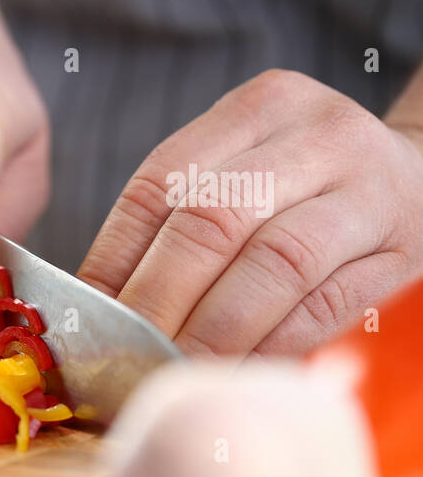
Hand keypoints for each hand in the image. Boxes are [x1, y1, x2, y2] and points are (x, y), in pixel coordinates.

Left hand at [77, 69, 422, 357]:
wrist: (422, 178)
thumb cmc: (302, 186)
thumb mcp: (241, 169)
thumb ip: (175, 218)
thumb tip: (94, 303)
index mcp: (260, 107)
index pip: (162, 183)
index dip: (115, 258)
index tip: (86, 317)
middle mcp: (319, 135)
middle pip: (213, 221)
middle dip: (158, 300)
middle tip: (125, 355)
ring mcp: (370, 190)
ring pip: (274, 264)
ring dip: (213, 330)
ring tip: (173, 370)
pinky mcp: (404, 250)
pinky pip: (325, 306)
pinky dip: (270, 345)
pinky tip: (233, 369)